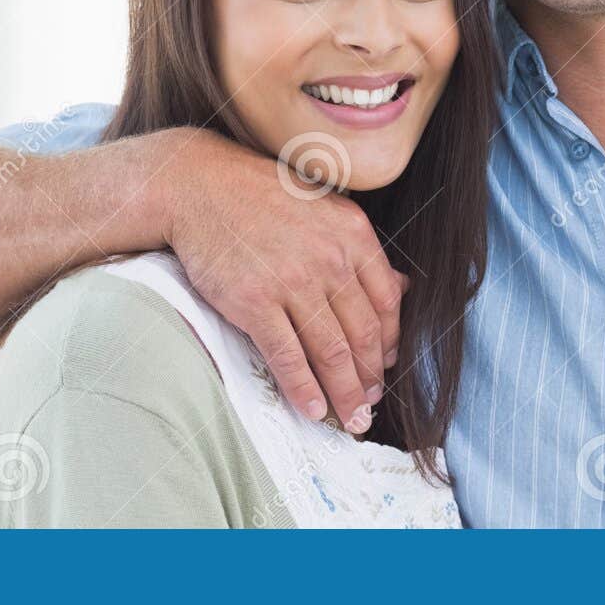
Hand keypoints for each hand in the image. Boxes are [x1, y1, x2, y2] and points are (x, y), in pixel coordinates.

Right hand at [153, 127, 405, 430]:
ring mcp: (292, 282)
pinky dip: (303, 388)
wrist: (202, 187)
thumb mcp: (327, 209)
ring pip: (331, 351)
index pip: (387, 303)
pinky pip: (288, 355)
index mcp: (353, 236)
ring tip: (351, 416)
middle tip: (372, 403)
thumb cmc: (263, 197)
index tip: (387, 366)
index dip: (391, 342)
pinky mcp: (254, 302)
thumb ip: (361, 250)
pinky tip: (312, 408)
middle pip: (363, 334)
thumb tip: (402, 287)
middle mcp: (329, 260)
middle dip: (371, 377)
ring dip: (345, 393)